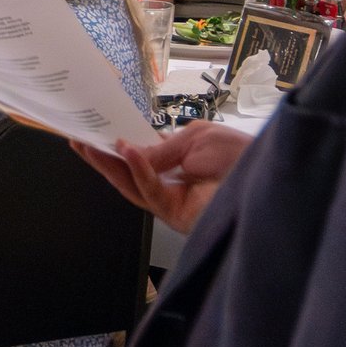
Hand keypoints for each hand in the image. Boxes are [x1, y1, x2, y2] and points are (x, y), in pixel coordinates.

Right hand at [69, 121, 252, 234]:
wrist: (267, 174)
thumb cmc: (240, 155)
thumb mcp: (195, 139)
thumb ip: (161, 148)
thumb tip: (129, 150)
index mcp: (176, 164)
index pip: (138, 158)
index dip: (115, 148)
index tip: (94, 132)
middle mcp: (170, 185)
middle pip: (127, 175)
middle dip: (101, 160)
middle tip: (78, 142)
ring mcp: (172, 202)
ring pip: (131, 187)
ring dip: (110, 166)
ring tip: (91, 146)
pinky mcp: (177, 214)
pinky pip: (151, 191)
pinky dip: (139, 171)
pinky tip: (128, 152)